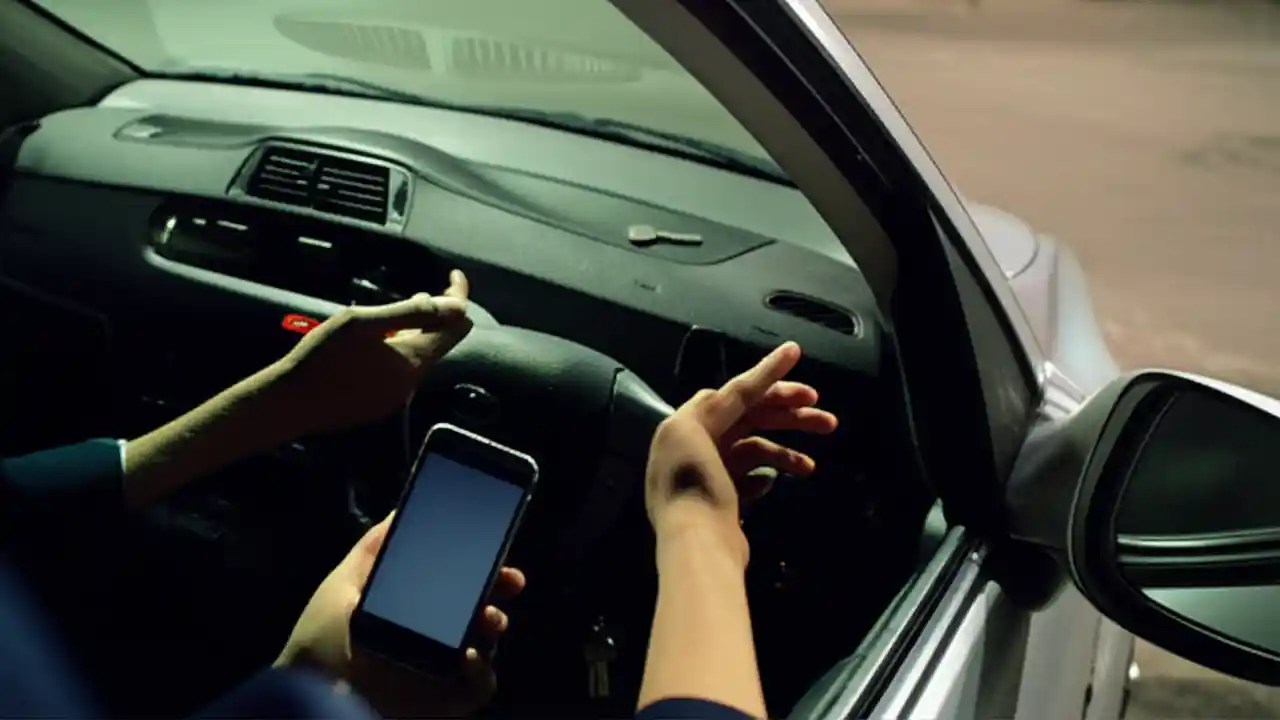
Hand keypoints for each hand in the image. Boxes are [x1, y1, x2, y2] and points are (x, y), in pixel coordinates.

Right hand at [272, 269, 473, 436]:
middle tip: (419, 292)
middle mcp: (412, 383)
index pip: (457, 327)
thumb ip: (411, 312)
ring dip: (413, 333)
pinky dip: (397, 353)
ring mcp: (396, 398)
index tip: (452, 275)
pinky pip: (400, 373)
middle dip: (435, 316)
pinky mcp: (380, 407)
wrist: (289, 404)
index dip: (458, 298)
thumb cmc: (322, 356)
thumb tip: (456, 305)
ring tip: (391, 316)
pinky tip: (374, 344)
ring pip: (418, 358)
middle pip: (439, 343)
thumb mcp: (362, 322)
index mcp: (413, 361)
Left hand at [276, 514, 525, 717]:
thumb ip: (370, 550)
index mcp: (412, 609)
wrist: (308, 700)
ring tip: (487, 618)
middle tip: (511, 580)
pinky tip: (467, 655)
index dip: (479, 566)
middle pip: (480, 609)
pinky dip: (484, 671)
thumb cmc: (318, 643)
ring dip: (495, 625)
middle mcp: (431, 638)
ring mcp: (440, 671)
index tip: (495, 550)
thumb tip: (400, 511)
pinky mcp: (444, 702)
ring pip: (488, 645)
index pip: (455, 584)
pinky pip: (481, 687)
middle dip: (500, 590)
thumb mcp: (340, 587)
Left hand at [644, 342, 836, 562]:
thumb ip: (716, 405)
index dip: (768, 374)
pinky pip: (747, 480)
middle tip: (827, 419)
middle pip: (749, 420)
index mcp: (685, 426)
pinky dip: (765, 477)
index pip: (733, 392)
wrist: (696, 548)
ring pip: (754, 451)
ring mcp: (708, 477)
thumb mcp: (695, 432)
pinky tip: (775, 482)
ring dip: (785, 453)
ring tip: (812, 467)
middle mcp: (694, 447)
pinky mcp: (721, 503)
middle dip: (788, 416)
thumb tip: (733, 394)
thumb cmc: (695, 488)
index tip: (796, 355)